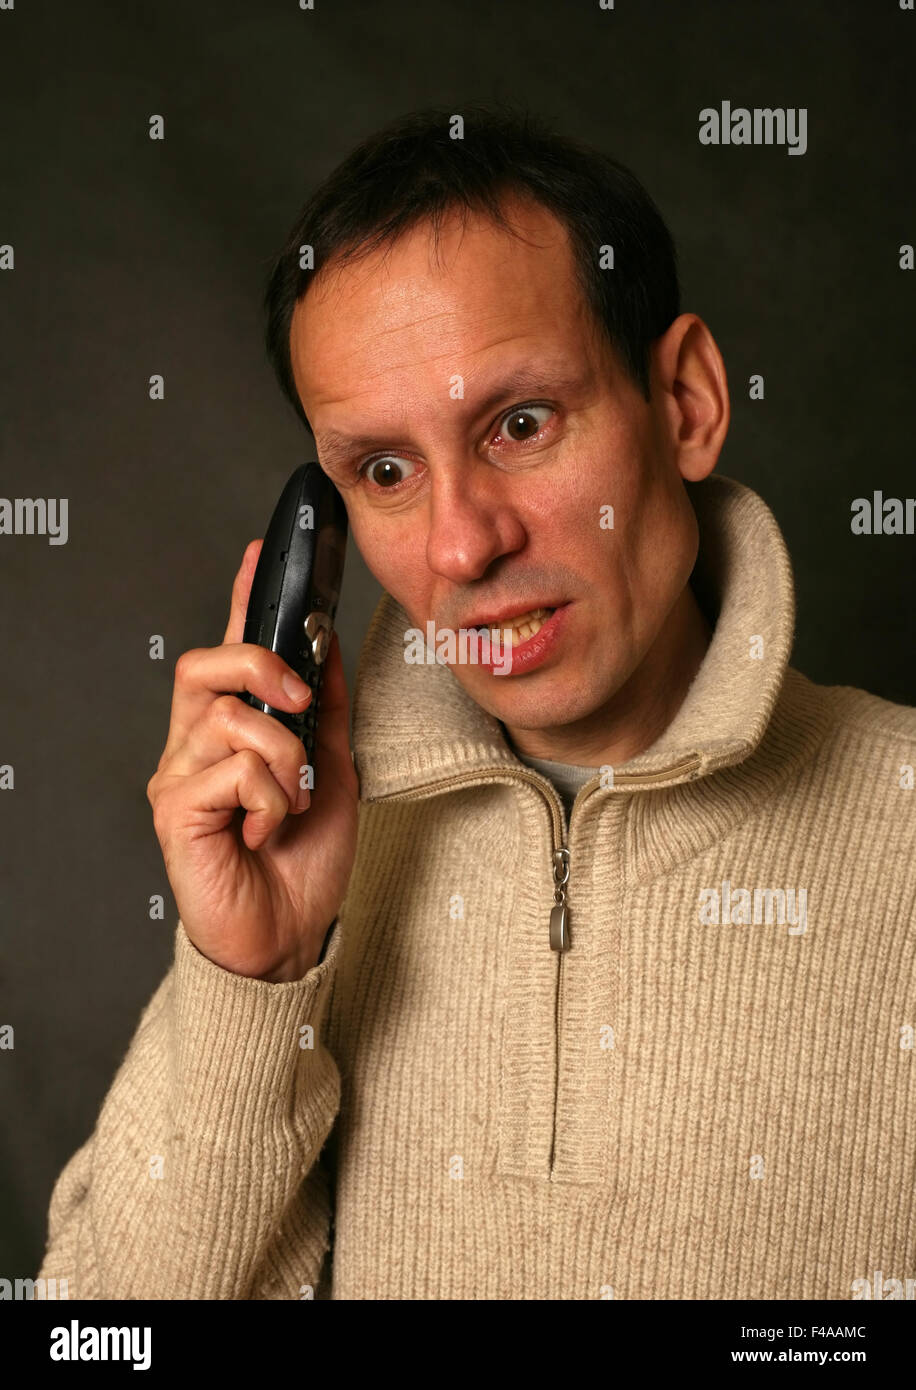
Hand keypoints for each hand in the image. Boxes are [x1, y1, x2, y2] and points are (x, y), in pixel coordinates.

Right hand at [146, 539, 358, 979]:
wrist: (289, 934)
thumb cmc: (303, 859)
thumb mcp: (333, 769)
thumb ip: (326, 711)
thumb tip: (327, 648)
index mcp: (234, 730)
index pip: (231, 650)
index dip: (245, 599)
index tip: (263, 552)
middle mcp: (196, 745)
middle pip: (205, 664)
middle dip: (259, 665)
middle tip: (298, 697)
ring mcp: (180, 776)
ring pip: (228, 718)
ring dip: (282, 755)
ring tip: (293, 798)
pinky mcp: (175, 811)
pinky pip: (230, 770)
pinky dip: (269, 798)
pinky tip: (264, 831)